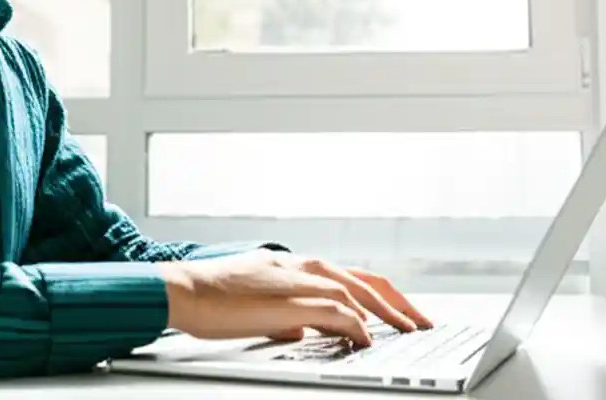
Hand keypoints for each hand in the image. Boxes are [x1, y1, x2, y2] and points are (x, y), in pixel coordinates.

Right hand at [157, 249, 432, 346]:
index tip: (403, 313)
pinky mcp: (290, 300)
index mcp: (298, 265)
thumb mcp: (259, 302)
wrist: (184, 289)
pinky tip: (367, 339)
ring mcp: (298, 281)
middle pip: (366, 281)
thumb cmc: (213, 297)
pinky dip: (357, 325)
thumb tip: (304, 332)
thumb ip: (287, 313)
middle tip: (422, 323)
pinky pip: (336, 312)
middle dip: (399, 304)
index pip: (354, 277)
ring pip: (357, 294)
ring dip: (386, 315)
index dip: (384, 295)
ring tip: (406, 333)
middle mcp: (304, 266)